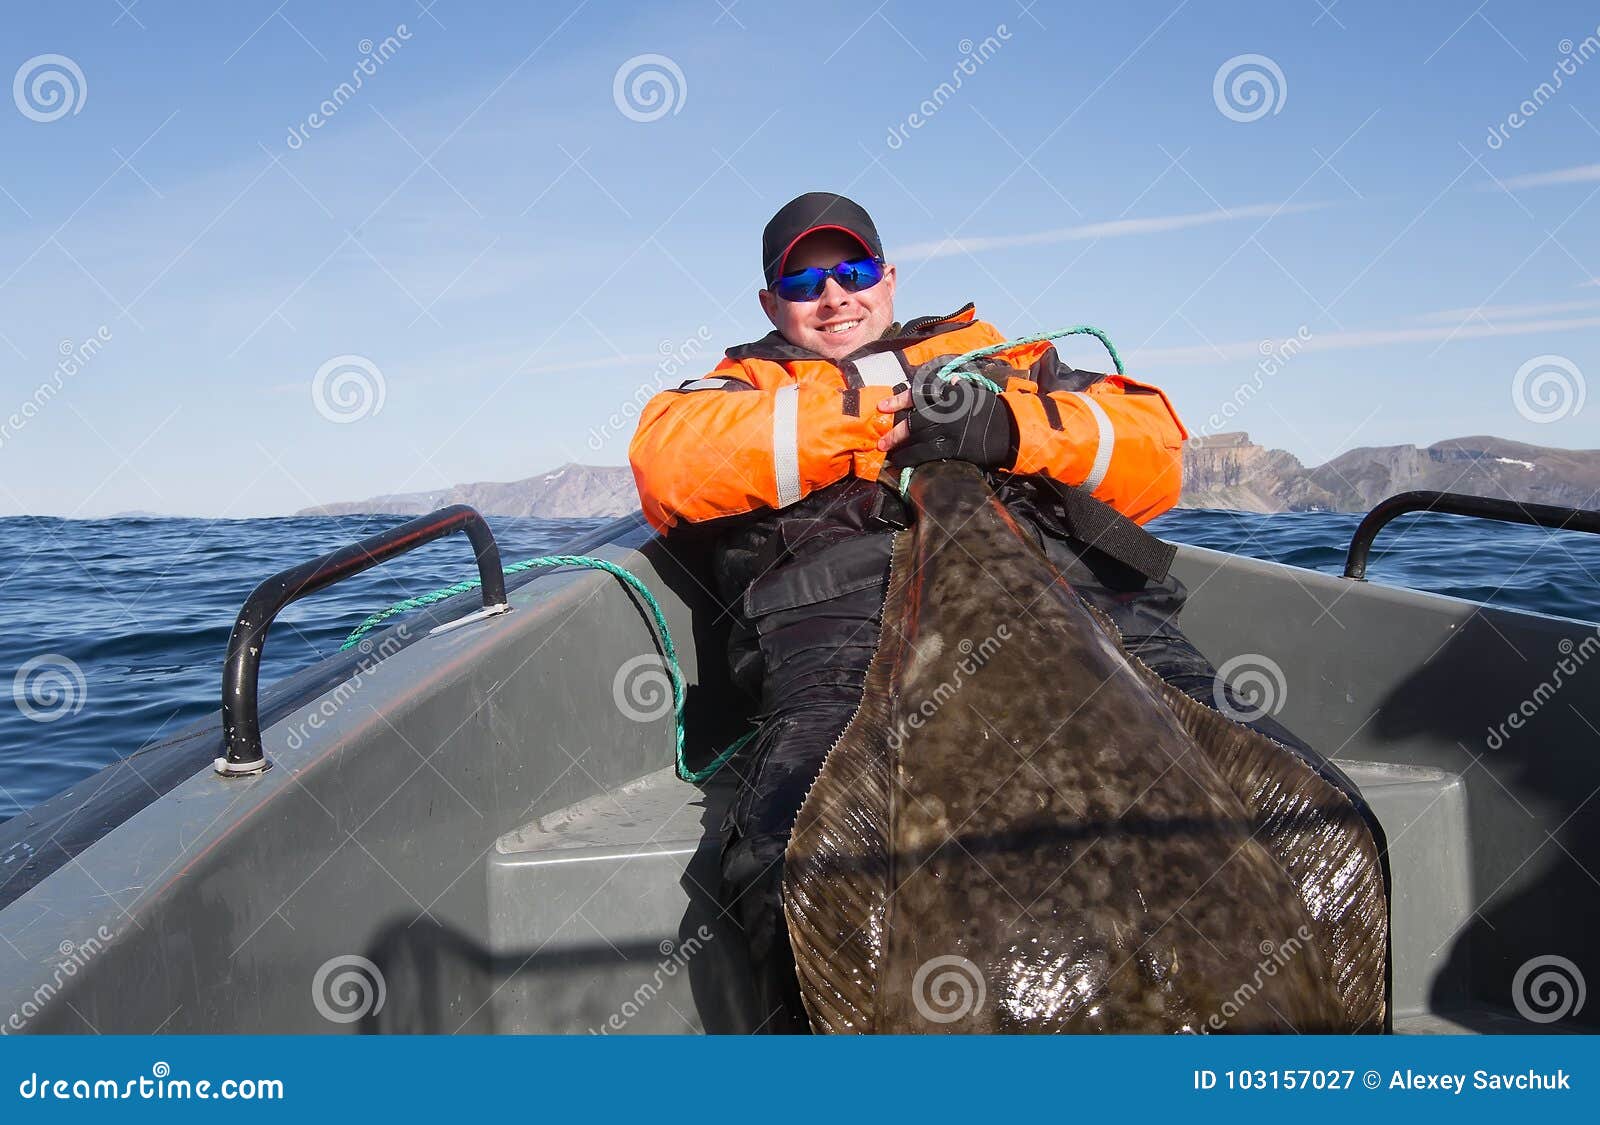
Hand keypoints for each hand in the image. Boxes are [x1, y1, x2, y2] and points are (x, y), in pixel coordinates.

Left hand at [874, 362, 1015, 468]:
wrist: (1011, 427)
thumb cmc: (991, 410)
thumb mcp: (974, 393)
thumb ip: (957, 390)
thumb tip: (949, 383)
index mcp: (949, 394)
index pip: (919, 394)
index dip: (898, 400)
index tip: (882, 406)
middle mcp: (946, 411)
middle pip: (915, 421)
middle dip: (896, 432)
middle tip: (882, 442)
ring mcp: (950, 430)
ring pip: (918, 439)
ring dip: (901, 449)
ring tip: (891, 457)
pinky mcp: (955, 447)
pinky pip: (928, 454)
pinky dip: (913, 459)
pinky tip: (904, 464)